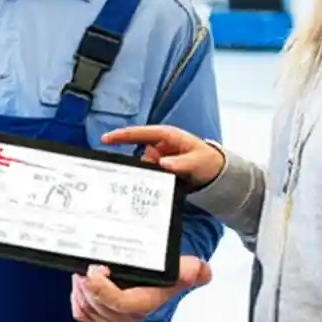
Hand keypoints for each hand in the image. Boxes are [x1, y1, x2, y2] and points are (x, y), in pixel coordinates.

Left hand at [71, 258, 212, 321]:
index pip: (121, 304)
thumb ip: (192, 269)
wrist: (161, 282)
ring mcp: (113, 317)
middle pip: (99, 305)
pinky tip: (81, 283)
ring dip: (81, 289)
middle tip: (85, 263)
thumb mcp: (183, 269)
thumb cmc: (166, 276)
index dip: (104, 289)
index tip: (96, 268)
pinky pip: (82, 312)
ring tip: (82, 268)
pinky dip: (78, 298)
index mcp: (145, 304)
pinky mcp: (100, 315)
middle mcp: (128, 315)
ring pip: (88, 308)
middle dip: (87, 284)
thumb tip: (201, 270)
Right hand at [101, 125, 224, 188]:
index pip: (141, 133)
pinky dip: (151, 180)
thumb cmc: (208, 162)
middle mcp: (160, 144)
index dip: (122, 135)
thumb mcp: (197, 162)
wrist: (216, 174)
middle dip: (140, 167)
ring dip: (149, 176)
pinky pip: (150, 173)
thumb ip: (181, 163)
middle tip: (142, 179)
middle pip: (140, 154)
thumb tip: (162, 163)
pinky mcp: (160, 168)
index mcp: (167, 136)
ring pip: (144, 166)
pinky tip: (156, 187)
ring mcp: (159, 156)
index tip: (106, 139)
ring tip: (164, 184)